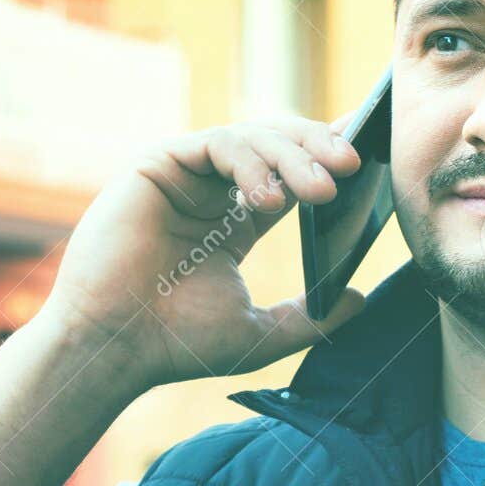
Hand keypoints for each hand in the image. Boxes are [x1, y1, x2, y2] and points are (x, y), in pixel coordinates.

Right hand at [38, 113, 367, 393]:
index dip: (326, 157)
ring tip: (321, 192)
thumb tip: (359, 297)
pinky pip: (217, 143)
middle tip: (352, 165)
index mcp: (233, 224)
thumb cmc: (178, 346)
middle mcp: (210, 193)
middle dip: (317, 149)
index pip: (289, 175)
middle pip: (276, 147)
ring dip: (294, 157)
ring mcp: (184, 176)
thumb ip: (311, 316)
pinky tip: (271, 199)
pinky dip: (251, 163)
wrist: (116, 347)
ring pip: (253, 137)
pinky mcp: (157, 165)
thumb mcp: (262, 333)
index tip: (367, 152)